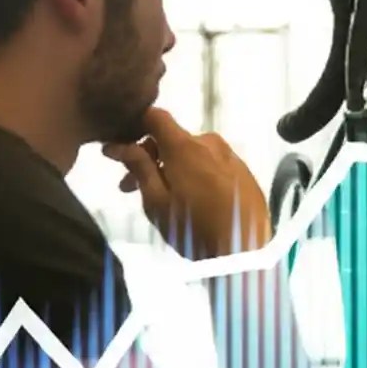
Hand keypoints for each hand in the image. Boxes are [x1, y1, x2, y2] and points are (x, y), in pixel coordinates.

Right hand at [104, 108, 271, 259]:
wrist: (248, 251)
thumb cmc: (195, 229)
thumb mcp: (158, 203)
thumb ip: (139, 168)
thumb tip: (118, 145)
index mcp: (185, 146)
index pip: (154, 116)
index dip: (134, 126)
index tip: (120, 147)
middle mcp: (209, 142)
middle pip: (171, 138)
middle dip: (148, 158)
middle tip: (129, 187)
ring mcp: (229, 155)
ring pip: (190, 152)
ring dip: (171, 168)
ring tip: (161, 198)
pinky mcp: (242, 170)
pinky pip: (209, 162)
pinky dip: (194, 173)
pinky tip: (190, 199)